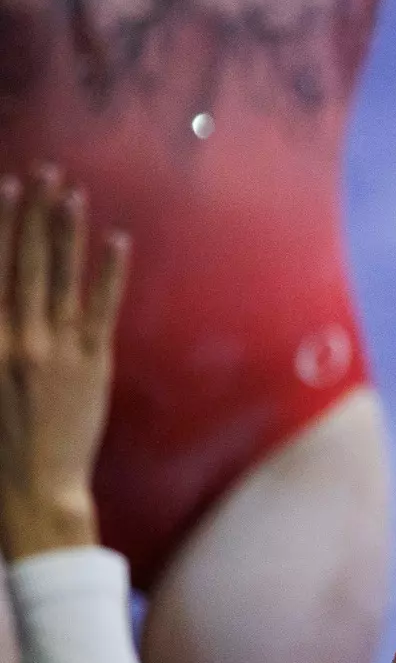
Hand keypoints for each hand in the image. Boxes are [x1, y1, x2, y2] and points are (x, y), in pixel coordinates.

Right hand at [0, 167, 130, 559]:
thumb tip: (2, 297)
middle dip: (33, 213)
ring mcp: (57, 350)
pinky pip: (101, 309)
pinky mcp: (92, 365)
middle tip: (43, 171)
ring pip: (62, 277)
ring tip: (73, 191)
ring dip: (68, 231)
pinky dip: (109, 273)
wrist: (31, 492)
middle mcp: (15, 339)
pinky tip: (117, 241)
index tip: (4, 185)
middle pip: (24, 261)